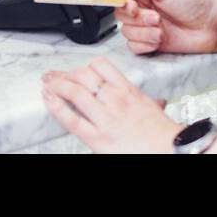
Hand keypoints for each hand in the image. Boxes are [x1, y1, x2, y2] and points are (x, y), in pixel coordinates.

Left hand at [41, 57, 176, 152]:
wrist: (170, 150)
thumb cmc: (163, 134)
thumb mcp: (154, 109)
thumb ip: (149, 102)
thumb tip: (157, 103)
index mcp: (128, 90)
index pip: (101, 65)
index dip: (84, 66)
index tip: (76, 70)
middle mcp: (114, 99)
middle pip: (83, 75)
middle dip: (65, 74)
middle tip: (54, 75)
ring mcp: (104, 117)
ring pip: (74, 91)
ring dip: (56, 85)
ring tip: (47, 84)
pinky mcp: (97, 137)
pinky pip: (71, 119)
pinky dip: (56, 106)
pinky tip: (48, 99)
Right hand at [104, 0, 216, 54]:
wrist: (214, 25)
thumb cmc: (197, 1)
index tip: (123, 2)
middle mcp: (143, 7)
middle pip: (119, 14)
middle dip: (136, 17)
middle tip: (153, 15)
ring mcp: (147, 26)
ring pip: (126, 32)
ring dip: (144, 31)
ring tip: (161, 26)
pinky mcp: (151, 43)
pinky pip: (134, 47)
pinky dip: (146, 44)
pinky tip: (160, 38)